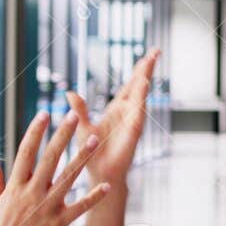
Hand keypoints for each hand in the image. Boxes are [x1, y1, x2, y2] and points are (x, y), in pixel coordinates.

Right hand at [0, 111, 111, 225]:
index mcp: (14, 187)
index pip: (26, 152)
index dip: (36, 132)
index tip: (44, 114)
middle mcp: (31, 194)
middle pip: (49, 158)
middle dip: (62, 135)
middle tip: (73, 116)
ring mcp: (46, 209)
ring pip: (68, 178)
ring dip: (82, 157)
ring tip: (94, 140)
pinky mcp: (58, 225)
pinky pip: (79, 208)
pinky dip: (93, 197)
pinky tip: (106, 185)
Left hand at [65, 49, 159, 190]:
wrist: (98, 174)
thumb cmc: (91, 153)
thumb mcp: (82, 126)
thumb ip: (79, 109)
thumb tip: (69, 92)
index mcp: (117, 109)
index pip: (131, 84)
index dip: (139, 69)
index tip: (148, 54)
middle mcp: (128, 112)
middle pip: (140, 85)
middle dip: (147, 68)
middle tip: (156, 50)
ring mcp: (132, 121)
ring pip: (141, 95)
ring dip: (145, 78)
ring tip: (150, 61)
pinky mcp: (132, 132)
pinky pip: (138, 112)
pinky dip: (141, 98)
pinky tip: (144, 84)